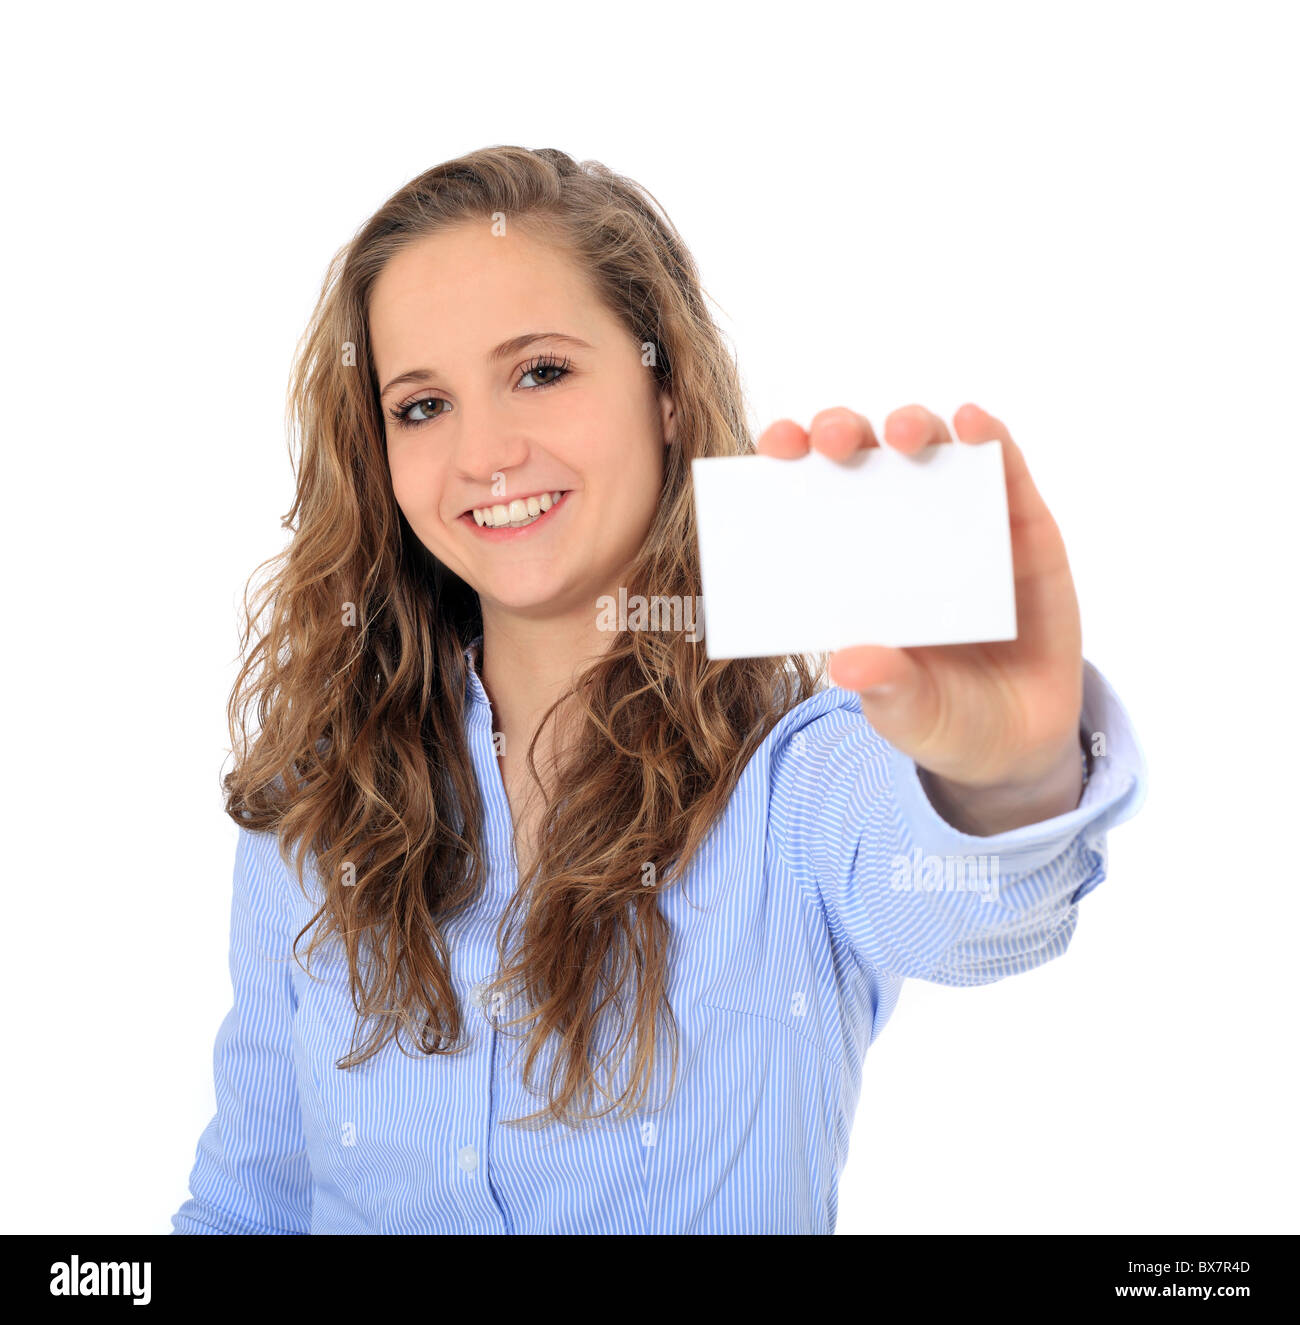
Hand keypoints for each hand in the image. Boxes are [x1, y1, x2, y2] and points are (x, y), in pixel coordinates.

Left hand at [755, 403, 1084, 831]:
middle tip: (829, 441)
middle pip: (859, 457)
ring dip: (910, 425)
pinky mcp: (1020, 522)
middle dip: (838, 432)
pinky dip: (987, 436)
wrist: (1021, 739)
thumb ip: (885, 689)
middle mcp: (896, 531)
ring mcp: (958, 520)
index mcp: (849, 567)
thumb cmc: (944, 717)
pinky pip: (1003, 466)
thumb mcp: (909, 713)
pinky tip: (972, 425)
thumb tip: (847, 666)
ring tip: (903, 434)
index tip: (770, 450)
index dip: (784, 465)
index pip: (805, 500)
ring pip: (927, 447)